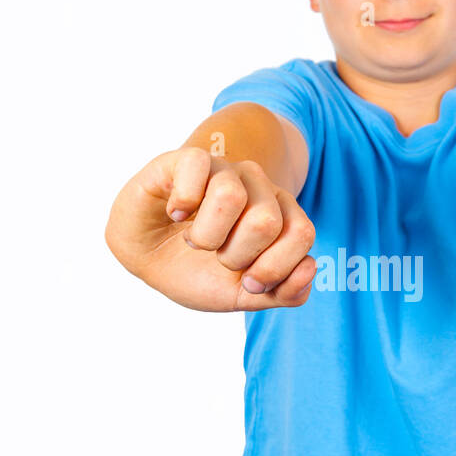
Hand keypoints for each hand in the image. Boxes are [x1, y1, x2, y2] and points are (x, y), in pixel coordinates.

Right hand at [105, 147, 316, 311]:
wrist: (145, 258)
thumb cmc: (196, 270)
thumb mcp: (242, 295)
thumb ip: (284, 293)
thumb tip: (309, 267)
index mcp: (279, 216)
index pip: (302, 234)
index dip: (274, 268)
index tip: (247, 281)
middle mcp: (257, 187)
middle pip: (267, 221)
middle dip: (236, 256)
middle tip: (217, 257)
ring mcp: (223, 170)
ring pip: (231, 196)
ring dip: (207, 235)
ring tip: (196, 239)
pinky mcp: (187, 160)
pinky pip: (196, 168)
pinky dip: (182, 203)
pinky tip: (175, 214)